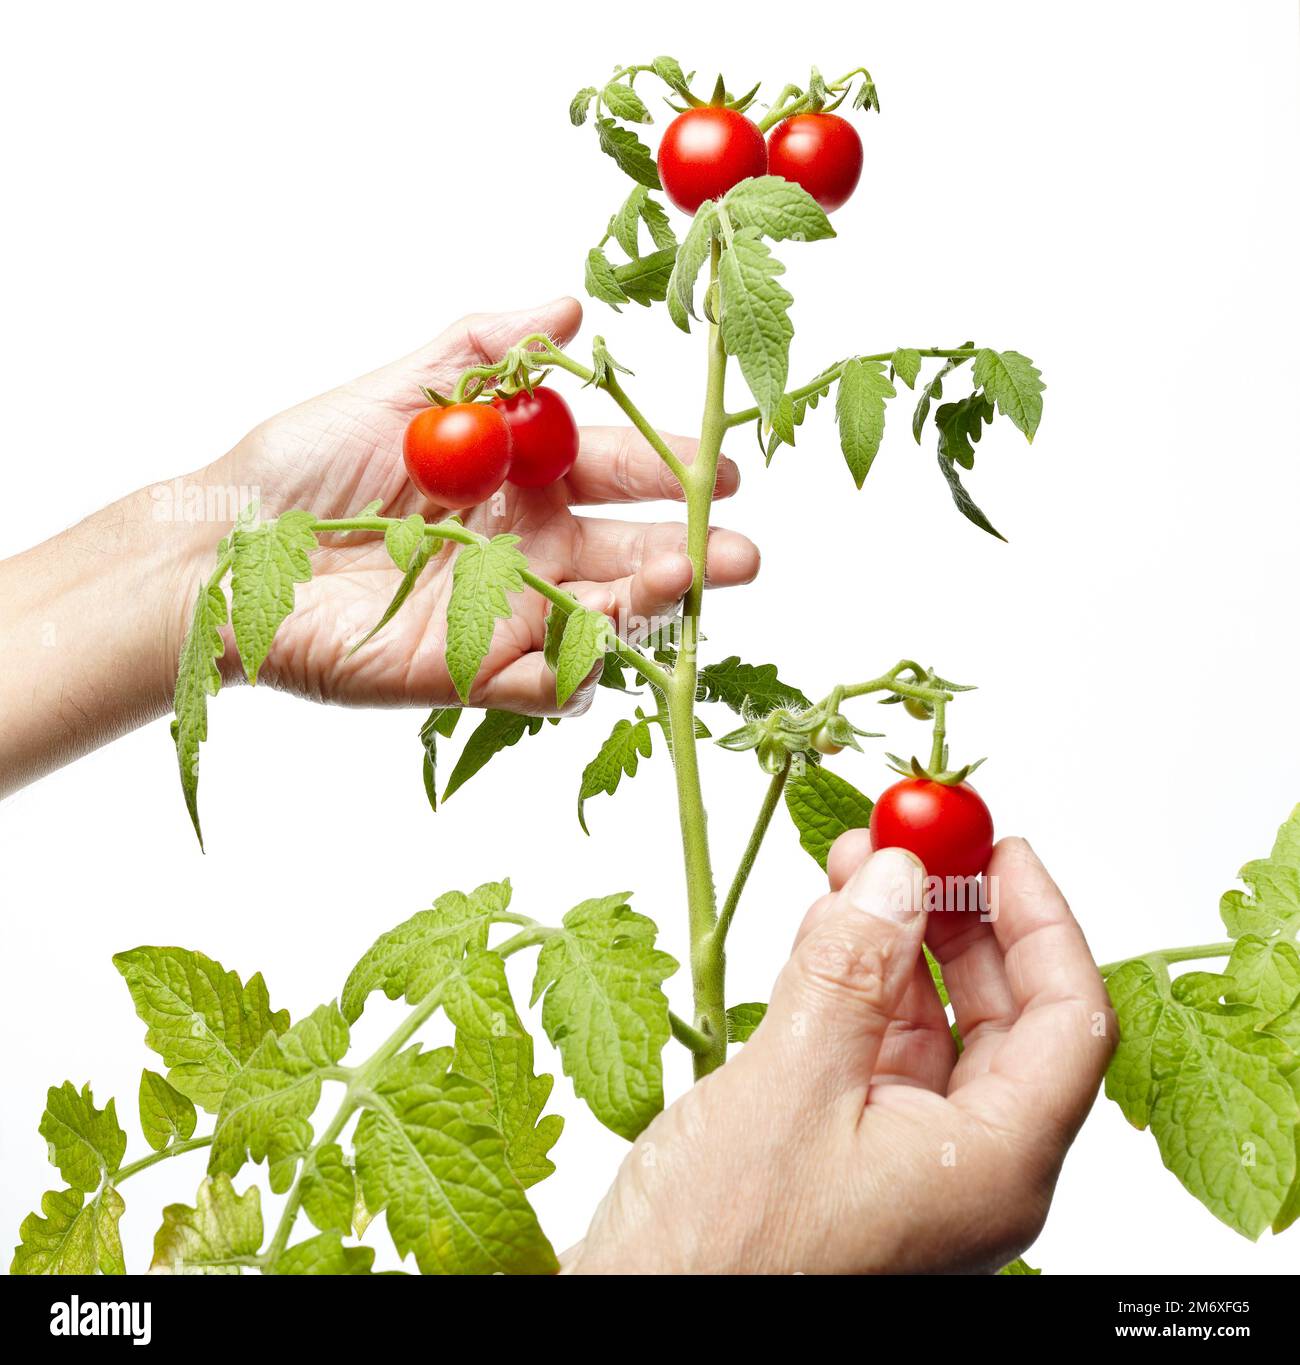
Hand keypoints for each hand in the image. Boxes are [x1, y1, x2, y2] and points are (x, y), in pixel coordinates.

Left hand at [209, 297, 757, 710]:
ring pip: (597, 621)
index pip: (614, 474)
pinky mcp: (466, 674)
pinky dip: (568, 681)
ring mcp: (501, 615)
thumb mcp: (395, 388)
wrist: (223, 550)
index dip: (671, 471)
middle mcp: (524, 549)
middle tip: (741, 554)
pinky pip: (536, 687)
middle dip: (691, 555)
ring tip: (678, 586)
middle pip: (626, 555)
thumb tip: (570, 303)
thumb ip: (484, 348)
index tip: (726, 465)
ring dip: (644, 610)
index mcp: (518, 481)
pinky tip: (590, 662)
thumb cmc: (299, 466)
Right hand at [565, 836, 1114, 1273]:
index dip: (1044, 924)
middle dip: (958, 918)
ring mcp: (902, 1162)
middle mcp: (962, 1169)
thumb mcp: (788, 1089)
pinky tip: (824, 930)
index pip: (1067, 1024)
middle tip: (917, 843)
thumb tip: (901, 877)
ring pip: (929, 1026)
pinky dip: (851, 981)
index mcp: (990, 1169)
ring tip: (857, 866)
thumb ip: (849, 973)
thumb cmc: (718, 1259)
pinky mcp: (844, 1153)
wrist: (635, 1318)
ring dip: (895, 940)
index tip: (999, 850)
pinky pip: (871, 1049)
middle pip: (1001, 1017)